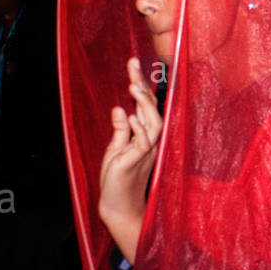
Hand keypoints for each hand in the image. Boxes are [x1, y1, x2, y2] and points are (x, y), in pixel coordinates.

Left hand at [98, 58, 162, 262]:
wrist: (117, 205)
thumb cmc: (118, 178)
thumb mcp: (117, 148)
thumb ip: (121, 130)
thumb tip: (120, 108)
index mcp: (145, 136)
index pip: (146, 106)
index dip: (141, 85)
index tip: (134, 64)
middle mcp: (150, 141)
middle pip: (152, 109)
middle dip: (143, 86)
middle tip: (134, 65)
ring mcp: (146, 151)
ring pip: (154, 123)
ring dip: (144, 105)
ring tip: (133, 87)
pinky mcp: (136, 161)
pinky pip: (143, 143)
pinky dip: (138, 129)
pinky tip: (131, 117)